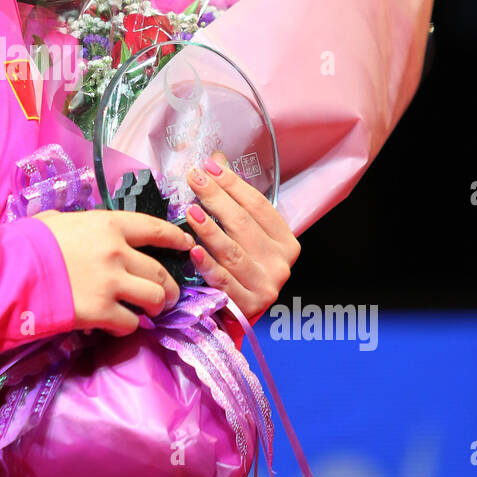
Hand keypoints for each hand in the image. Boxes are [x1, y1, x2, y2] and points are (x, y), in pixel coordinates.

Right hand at [33, 207, 192, 336]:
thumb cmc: (27, 242)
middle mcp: (117, 252)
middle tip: (168, 295)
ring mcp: (112, 283)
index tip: (186, 245)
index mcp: (108, 225)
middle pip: (160, 271)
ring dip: (156, 307)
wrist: (9, 272)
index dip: (175, 238)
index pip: (155, 229)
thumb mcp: (56, 221)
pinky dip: (128, 326)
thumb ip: (79, 225)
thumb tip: (80, 229)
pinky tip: (117, 325)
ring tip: (149, 313)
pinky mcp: (101, 311)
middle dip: (170, 286)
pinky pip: (130, 323)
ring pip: (155, 298)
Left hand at [183, 151, 299, 319]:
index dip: (233, 184)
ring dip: (209, 228)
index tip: (210, 166)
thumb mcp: (246, 236)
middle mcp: (280, 264)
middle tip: (194, 178)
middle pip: (244, 225)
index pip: (258, 206)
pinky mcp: (247, 305)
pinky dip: (208, 265)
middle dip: (216, 198)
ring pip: (232, 252)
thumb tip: (215, 161)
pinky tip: (193, 250)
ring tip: (190, 209)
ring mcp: (265, 286)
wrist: (238, 314)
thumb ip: (235, 202)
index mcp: (286, 242)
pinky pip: (224, 281)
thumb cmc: (242, 269)